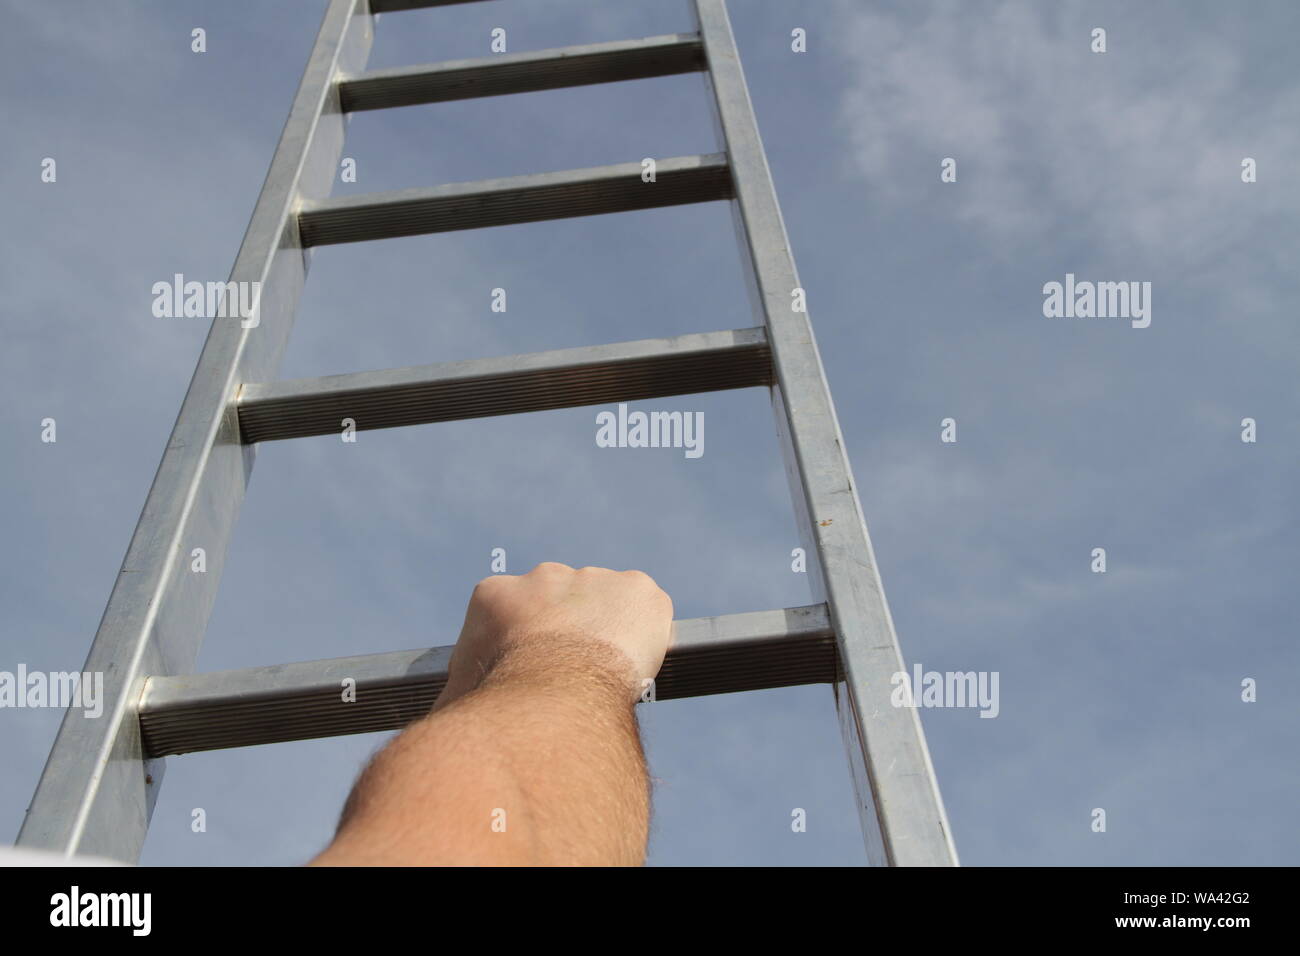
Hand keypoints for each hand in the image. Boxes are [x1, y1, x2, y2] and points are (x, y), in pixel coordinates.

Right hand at [438, 562, 673, 705]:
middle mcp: (545, 576)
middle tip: (573, 679)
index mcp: (494, 595)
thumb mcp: (461, 694)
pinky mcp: (639, 590)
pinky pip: (647, 610)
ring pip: (605, 607)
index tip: (534, 676)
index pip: (510, 616)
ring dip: (606, 634)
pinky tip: (637, 664)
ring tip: (606, 677)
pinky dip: (647, 634)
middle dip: (566, 637)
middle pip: (561, 606)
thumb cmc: (502, 700)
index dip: (523, 648)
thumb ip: (459, 691)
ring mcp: (595, 578)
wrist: (557, 693)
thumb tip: (443, 717)